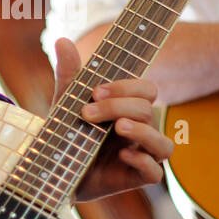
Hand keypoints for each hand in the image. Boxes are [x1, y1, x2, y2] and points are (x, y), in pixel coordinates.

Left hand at [50, 37, 174, 201]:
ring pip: (164, 144)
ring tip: (118, 128)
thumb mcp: (66, 103)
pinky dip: (143, 161)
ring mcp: (142, 155)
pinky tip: (122, 154)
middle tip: (87, 113)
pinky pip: (155, 172)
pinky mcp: (136, 178)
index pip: (146, 90)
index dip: (126, 87)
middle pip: (148, 111)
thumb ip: (69, 74)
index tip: (94, 91)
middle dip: (118, 107)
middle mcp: (141, 130)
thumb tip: (62, 40)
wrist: (54, 171)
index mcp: (130, 108)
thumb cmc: (68, 133)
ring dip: (144, 132)